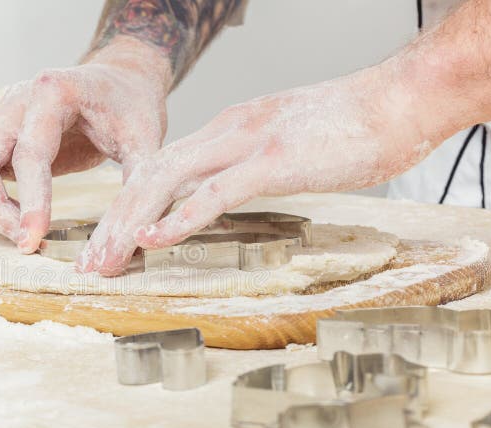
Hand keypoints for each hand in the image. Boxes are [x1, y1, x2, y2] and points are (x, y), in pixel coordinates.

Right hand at [0, 37, 171, 252]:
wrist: (121, 82)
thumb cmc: (133, 107)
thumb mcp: (146, 141)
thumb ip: (134, 187)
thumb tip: (120, 243)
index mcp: (54, 91)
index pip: (30, 152)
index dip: (30, 199)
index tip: (34, 237)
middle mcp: (17, 100)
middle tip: (25, 242)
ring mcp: (2, 115)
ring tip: (21, 234)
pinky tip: (14, 219)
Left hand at [77, 65, 434, 275]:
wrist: (399, 101)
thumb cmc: (351, 130)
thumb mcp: (286, 147)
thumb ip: (252, 167)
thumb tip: (230, 195)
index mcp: (227, 130)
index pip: (161, 169)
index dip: (128, 208)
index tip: (109, 243)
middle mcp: (226, 132)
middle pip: (150, 176)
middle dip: (114, 222)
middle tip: (90, 262)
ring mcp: (247, 144)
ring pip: (167, 182)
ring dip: (131, 225)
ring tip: (106, 260)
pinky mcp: (273, 162)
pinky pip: (213, 193)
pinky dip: (178, 218)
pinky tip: (152, 240)